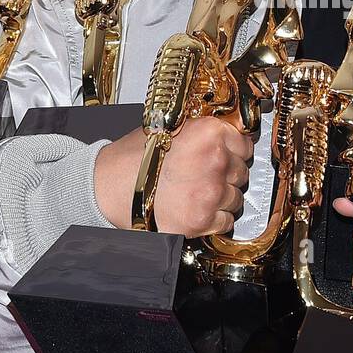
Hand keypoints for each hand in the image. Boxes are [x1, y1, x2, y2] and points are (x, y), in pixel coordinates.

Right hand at [94, 117, 252, 235]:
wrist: (107, 186)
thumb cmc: (133, 158)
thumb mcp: (171, 130)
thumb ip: (203, 134)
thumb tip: (225, 139)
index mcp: (209, 133)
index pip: (245, 144)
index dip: (234, 152)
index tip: (228, 156)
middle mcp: (215, 161)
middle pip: (241, 172)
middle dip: (228, 175)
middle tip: (205, 176)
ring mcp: (211, 192)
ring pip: (236, 198)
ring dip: (222, 198)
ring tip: (197, 193)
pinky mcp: (202, 220)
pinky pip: (226, 221)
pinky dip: (215, 219)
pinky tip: (196, 209)